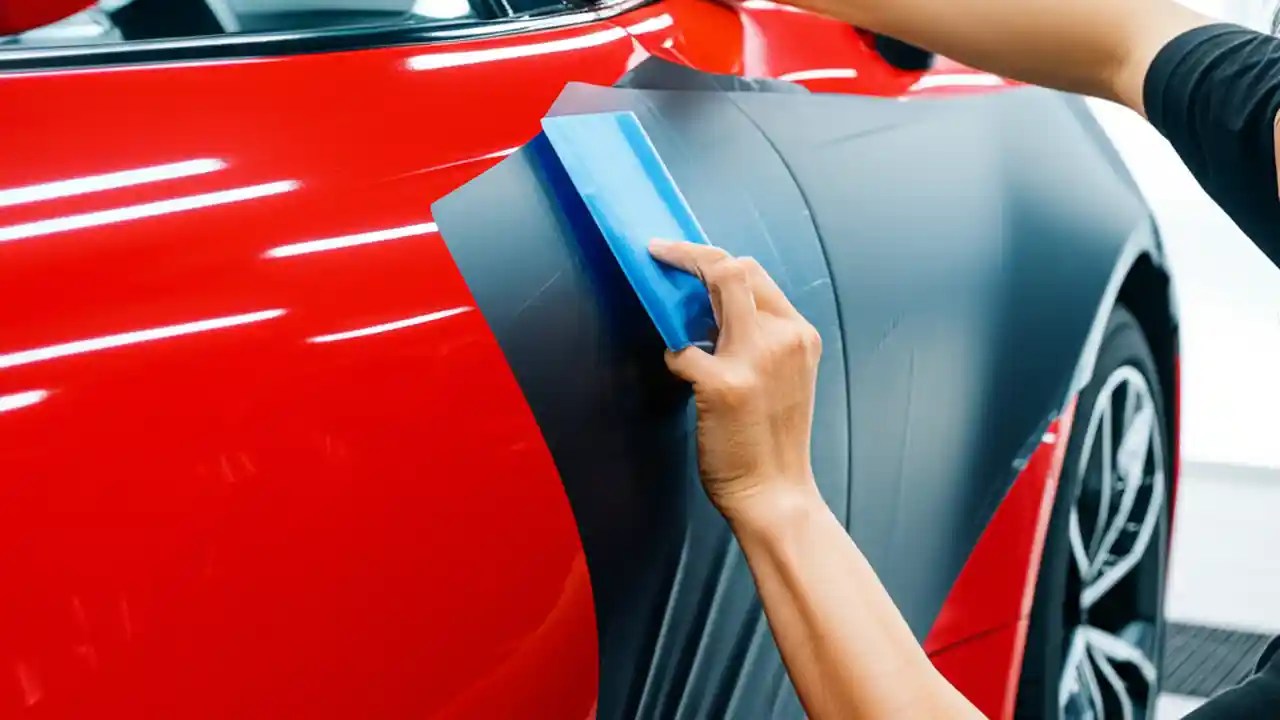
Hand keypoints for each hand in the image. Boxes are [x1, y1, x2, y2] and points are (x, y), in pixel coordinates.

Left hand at [649, 239, 823, 521]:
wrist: (776, 493)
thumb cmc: (770, 439)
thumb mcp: (781, 375)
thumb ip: (754, 337)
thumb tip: (704, 305)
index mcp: (799, 334)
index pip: (754, 272)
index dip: (711, 257)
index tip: (680, 253)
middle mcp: (783, 338)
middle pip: (734, 268)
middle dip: (688, 254)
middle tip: (658, 254)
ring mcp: (756, 358)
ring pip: (714, 288)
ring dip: (679, 299)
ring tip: (672, 320)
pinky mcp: (724, 384)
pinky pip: (682, 349)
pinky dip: (674, 357)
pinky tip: (682, 375)